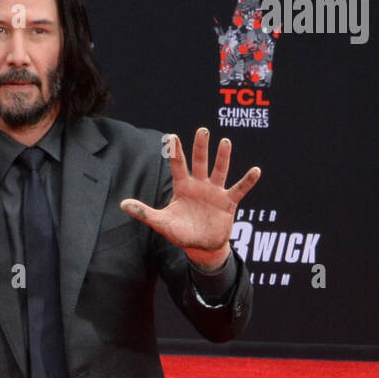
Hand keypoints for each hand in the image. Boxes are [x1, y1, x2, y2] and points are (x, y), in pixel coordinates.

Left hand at [120, 128, 260, 267]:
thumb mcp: (162, 223)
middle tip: (202, 130)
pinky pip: (239, 189)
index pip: (178, 166)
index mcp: (183, 188)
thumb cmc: (181, 232)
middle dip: (200, 147)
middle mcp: (200, 185)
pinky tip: (256, 170)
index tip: (171, 137)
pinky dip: (247, 181)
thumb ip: (144, 212)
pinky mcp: (228, 202)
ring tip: (225, 142)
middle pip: (200, 162)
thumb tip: (122, 204)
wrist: (201, 247)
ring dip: (223, 157)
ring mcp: (215, 192)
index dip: (175, 153)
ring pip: (220, 170)